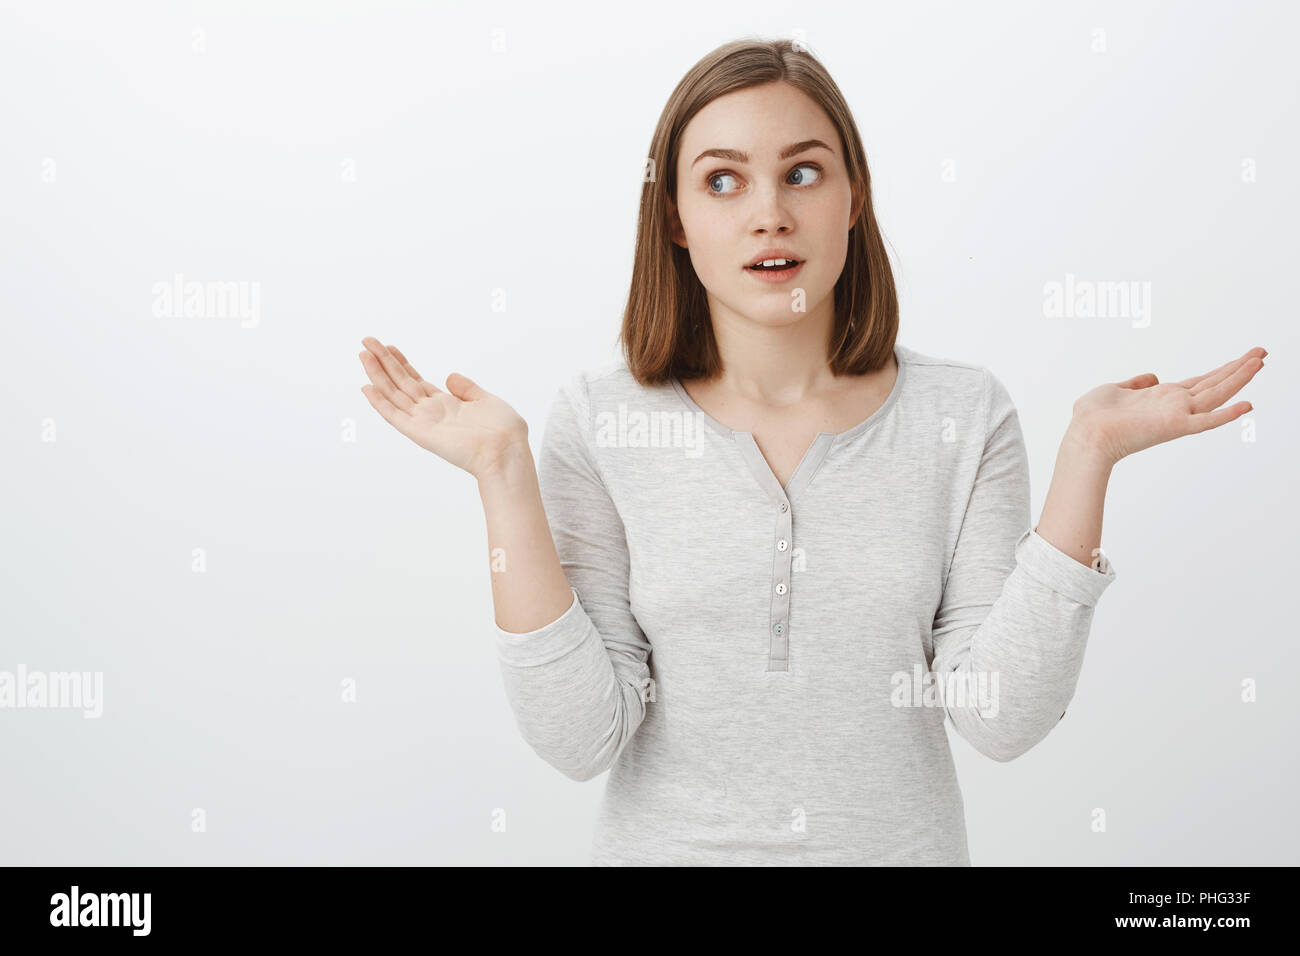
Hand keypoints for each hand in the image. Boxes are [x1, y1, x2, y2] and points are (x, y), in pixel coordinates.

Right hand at [358, 336, 529, 478]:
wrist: (507, 452)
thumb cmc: (503, 432)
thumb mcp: (486, 400)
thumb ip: (467, 388)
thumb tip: (449, 376)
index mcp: (446, 405)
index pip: (416, 380)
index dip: (402, 363)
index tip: (388, 346)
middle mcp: (431, 413)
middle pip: (400, 383)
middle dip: (384, 362)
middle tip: (367, 342)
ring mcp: (424, 422)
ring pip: (393, 395)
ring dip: (377, 375)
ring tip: (362, 354)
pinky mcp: (420, 433)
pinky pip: (395, 416)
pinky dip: (380, 403)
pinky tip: (367, 387)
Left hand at [1069, 346, 1265, 466]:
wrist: (1084, 435)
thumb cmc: (1092, 417)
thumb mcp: (1114, 390)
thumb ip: (1135, 383)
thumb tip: (1152, 377)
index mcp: (1161, 397)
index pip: (1200, 381)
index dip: (1222, 370)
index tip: (1243, 357)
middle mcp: (1174, 405)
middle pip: (1214, 384)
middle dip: (1239, 368)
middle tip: (1263, 352)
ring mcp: (1176, 416)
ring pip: (1215, 394)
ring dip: (1239, 378)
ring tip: (1260, 362)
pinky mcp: (1174, 426)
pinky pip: (1205, 422)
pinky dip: (1226, 415)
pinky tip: (1247, 406)